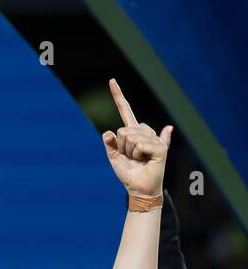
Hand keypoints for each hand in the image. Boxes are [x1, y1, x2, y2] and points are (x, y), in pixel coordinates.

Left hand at [102, 79, 170, 197]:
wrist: (139, 188)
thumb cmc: (128, 173)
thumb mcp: (114, 157)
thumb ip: (110, 144)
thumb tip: (108, 131)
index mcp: (133, 131)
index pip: (125, 110)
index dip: (118, 96)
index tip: (111, 80)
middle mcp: (144, 131)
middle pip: (122, 131)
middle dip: (121, 148)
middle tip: (132, 158)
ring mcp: (154, 137)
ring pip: (129, 137)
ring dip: (129, 152)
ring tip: (138, 159)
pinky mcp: (160, 146)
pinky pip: (139, 144)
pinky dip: (138, 154)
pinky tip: (146, 159)